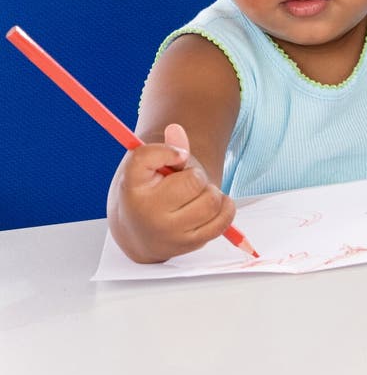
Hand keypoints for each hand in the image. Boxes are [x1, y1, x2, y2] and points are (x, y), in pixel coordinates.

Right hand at [110, 123, 235, 262]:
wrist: (139, 232)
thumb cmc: (149, 191)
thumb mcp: (149, 166)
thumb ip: (166, 146)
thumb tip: (176, 130)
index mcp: (132, 188)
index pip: (149, 157)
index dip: (170, 151)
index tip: (177, 157)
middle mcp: (148, 213)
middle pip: (195, 181)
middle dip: (196, 176)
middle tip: (186, 182)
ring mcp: (170, 233)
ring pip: (212, 201)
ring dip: (211, 192)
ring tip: (196, 196)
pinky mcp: (189, 245)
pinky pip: (223, 220)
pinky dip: (225, 207)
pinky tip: (211, 205)